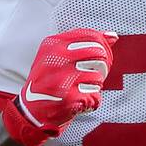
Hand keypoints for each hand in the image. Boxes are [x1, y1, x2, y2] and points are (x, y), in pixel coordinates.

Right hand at [2, 28, 117, 145]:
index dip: (103, 46)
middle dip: (102, 65)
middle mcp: (56, 59)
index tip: (101, 55)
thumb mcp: (59, 55)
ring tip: (81, 88)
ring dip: (95, 85)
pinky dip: (91, 100)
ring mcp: (62, 79)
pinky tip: (78, 100)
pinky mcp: (69, 98)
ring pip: (98, 76)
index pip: (92, 36)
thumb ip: (85, 44)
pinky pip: (95, 95)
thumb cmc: (49, 79)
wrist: (32, 109)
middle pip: (99, 54)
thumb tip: (113, 36)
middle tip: (93, 73)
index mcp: (53, 44)